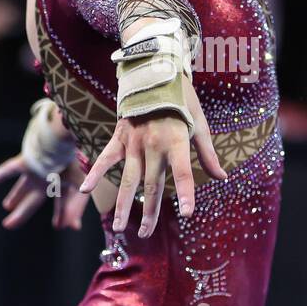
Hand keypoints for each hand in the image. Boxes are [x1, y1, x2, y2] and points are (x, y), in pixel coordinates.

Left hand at [0, 152, 88, 229]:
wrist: (74, 135)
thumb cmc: (82, 161)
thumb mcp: (80, 188)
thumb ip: (73, 208)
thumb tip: (63, 227)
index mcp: (68, 182)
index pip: (63, 204)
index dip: (63, 216)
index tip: (58, 225)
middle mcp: (52, 177)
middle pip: (36, 198)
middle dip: (26, 210)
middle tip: (14, 224)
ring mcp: (40, 169)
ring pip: (24, 186)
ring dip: (16, 196)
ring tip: (6, 207)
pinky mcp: (29, 161)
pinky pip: (10, 169)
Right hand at [78, 74, 226, 237]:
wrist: (155, 71)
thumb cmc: (182, 99)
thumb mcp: (200, 123)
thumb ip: (208, 153)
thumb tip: (223, 177)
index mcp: (177, 140)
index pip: (183, 173)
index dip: (186, 193)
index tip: (187, 214)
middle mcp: (154, 144)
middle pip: (152, 184)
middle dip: (150, 212)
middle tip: (146, 234)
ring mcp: (134, 142)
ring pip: (129, 179)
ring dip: (124, 204)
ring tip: (119, 227)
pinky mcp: (120, 137)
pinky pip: (105, 158)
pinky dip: (95, 173)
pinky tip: (83, 190)